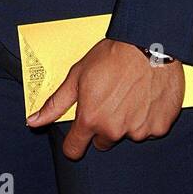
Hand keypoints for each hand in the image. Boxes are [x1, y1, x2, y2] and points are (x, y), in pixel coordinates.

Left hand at [26, 39, 184, 157]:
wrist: (149, 43)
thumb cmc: (112, 55)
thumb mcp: (78, 75)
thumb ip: (56, 103)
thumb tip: (33, 121)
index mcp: (91, 119)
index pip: (74, 150)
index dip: (74, 142)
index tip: (78, 135)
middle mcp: (114, 130)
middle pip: (102, 141)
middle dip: (103, 126)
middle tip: (110, 99)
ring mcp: (139, 131)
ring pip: (127, 134)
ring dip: (127, 121)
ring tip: (131, 94)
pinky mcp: (159, 127)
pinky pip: (149, 129)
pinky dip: (148, 118)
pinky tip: (146, 97)